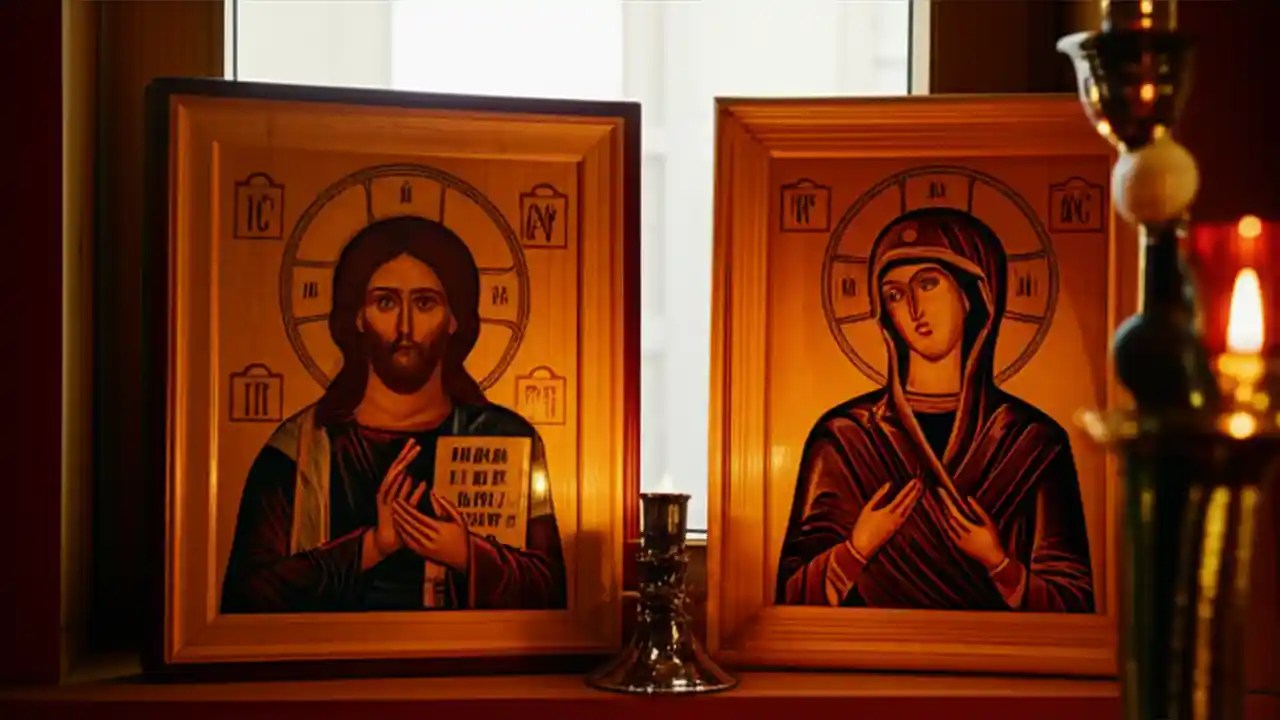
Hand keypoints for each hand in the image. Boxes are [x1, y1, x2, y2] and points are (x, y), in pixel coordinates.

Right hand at [372, 440, 424, 557]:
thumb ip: (413, 495)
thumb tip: (422, 481)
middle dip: (405, 455)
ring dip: (404, 466)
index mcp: (393, 489)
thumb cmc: (399, 525)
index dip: (407, 456)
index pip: (400, 468)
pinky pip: (399, 497)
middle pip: (396, 469)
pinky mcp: (387, 509)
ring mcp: (386, 499)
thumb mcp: (410, 507)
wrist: (386, 542)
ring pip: (395, 478)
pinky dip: (409, 490)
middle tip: (413, 442)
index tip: (415, 444)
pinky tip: (418, 481)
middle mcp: (388, 491)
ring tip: (412, 454)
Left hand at [393, 492, 471, 572]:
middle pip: (411, 524)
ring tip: (393, 514)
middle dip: (401, 514)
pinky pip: (410, 544)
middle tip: (393, 504)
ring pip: (409, 534)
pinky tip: (399, 529)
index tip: (400, 501)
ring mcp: (426, 547)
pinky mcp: (424, 554)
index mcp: (440, 528)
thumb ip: (447, 506)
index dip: (408, 509)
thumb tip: (435, 495)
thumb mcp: (459, 519)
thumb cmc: (461, 536)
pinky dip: (403, 536)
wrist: (464, 557)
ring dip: (400, 524)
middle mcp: (431, 538)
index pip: (419, 517)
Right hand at [850, 479, 921, 559]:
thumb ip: (879, 496)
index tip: (915, 480)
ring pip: (910, 509)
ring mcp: (899, 524)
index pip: (902, 497)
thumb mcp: (867, 509)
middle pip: (909, 502)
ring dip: (915, 498)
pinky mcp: (898, 528)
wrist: (863, 547)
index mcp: (888, 512)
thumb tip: (889, 484)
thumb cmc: (862, 527)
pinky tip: (912, 502)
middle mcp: (897, 518)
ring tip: (919, 489)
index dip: (909, 488)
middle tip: (921, 482)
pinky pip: (907, 514)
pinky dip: (911, 506)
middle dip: (916, 492)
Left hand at [941, 493, 1006, 570]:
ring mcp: (960, 541)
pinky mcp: (958, 545)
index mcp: (972, 529)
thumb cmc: (993, 538)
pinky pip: (949, 533)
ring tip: (944, 504)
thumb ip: (979, 510)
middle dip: (945, 505)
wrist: (992, 557)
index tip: (942, 492)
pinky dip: (947, 524)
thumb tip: (969, 498)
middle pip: (950, 518)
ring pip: (948, 526)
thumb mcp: (990, 523)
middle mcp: (964, 536)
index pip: (956, 514)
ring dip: (945, 514)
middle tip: (941, 494)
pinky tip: (947, 517)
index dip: (948, 503)